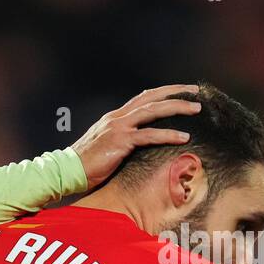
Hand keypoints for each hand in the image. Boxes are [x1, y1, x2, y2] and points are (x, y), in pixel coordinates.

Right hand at [72, 85, 202, 188]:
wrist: (66, 171)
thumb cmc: (85, 165)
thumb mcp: (105, 147)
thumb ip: (120, 140)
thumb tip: (136, 144)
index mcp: (114, 118)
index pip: (143, 98)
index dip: (164, 92)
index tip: (182, 91)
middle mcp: (117, 118)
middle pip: (152, 98)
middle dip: (176, 93)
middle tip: (196, 92)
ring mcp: (118, 128)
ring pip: (153, 111)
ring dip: (177, 108)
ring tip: (196, 109)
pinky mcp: (120, 142)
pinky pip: (149, 136)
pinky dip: (168, 135)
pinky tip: (184, 137)